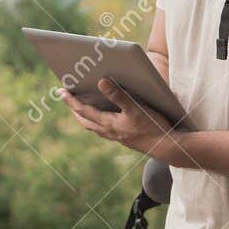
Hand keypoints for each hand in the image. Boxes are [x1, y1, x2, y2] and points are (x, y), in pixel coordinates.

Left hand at [58, 80, 177, 157]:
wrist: (167, 147)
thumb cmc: (152, 127)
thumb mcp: (135, 108)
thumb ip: (118, 95)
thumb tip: (101, 82)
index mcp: (108, 124)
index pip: (83, 110)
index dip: (71, 100)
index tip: (61, 91)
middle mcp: (109, 132)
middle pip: (85, 120)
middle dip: (75, 109)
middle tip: (67, 98)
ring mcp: (117, 137)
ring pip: (94, 126)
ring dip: (86, 116)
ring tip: (81, 107)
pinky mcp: (125, 139)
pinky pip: (104, 130)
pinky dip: (98, 122)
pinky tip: (105, 118)